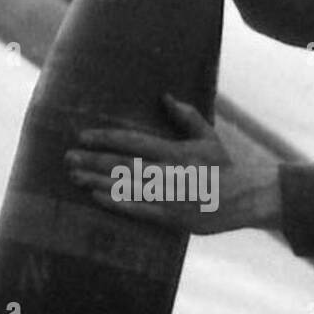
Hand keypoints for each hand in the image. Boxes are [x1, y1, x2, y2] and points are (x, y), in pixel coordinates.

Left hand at [65, 93, 280, 233]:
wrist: (245, 199)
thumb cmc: (223, 166)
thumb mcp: (208, 136)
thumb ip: (186, 116)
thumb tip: (165, 96)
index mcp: (175, 152)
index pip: (133, 142)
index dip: (106, 138)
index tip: (83, 136)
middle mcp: (169, 174)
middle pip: (122, 165)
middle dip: (93, 161)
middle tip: (68, 158)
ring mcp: (169, 197)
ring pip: (126, 187)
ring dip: (97, 182)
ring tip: (74, 177)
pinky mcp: (171, 218)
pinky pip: (138, 210)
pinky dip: (116, 203)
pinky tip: (96, 197)